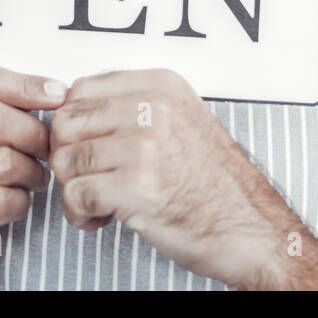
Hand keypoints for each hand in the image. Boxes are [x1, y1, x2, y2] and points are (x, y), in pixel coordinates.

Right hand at [0, 61, 66, 289]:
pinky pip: (0, 201)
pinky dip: (21, 200)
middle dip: (34, 132)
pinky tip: (17, 199)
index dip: (23, 83)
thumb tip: (41, 92)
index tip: (55, 92)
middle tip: (47, 145)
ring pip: (2, 161)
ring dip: (32, 169)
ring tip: (35, 175)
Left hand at [48, 69, 317, 289]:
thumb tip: (75, 112)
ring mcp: (145, 146)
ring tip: (97, 203)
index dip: (73, 125)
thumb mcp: (182, 121)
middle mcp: (152, 108)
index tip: (85, 148)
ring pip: (65, 161)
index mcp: (161, 87)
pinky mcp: (137, 188)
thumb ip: (134, 108)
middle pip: (66, 123)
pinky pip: (75, 195)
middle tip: (88, 180)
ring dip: (73, 190)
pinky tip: (101, 220)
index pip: (80, 90)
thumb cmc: (216, 185)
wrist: (252, 231)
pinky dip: (79, 214)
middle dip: (67, 158)